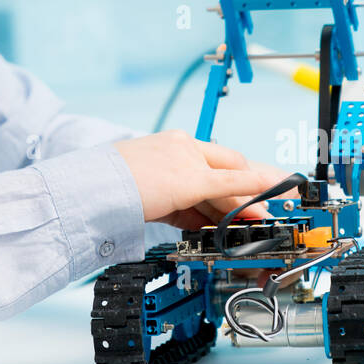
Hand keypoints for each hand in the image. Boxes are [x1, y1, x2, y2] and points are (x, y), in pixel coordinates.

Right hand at [111, 129, 298, 230]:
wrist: (95, 186)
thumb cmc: (111, 189)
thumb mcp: (150, 191)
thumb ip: (178, 203)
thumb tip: (200, 221)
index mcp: (170, 143)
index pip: (209, 159)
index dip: (228, 176)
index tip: (240, 191)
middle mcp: (182, 145)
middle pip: (226, 163)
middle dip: (245, 185)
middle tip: (261, 204)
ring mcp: (188, 159)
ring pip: (228, 179)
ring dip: (246, 199)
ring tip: (265, 214)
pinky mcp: (191, 179)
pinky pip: (230, 184)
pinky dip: (253, 189)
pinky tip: (268, 196)